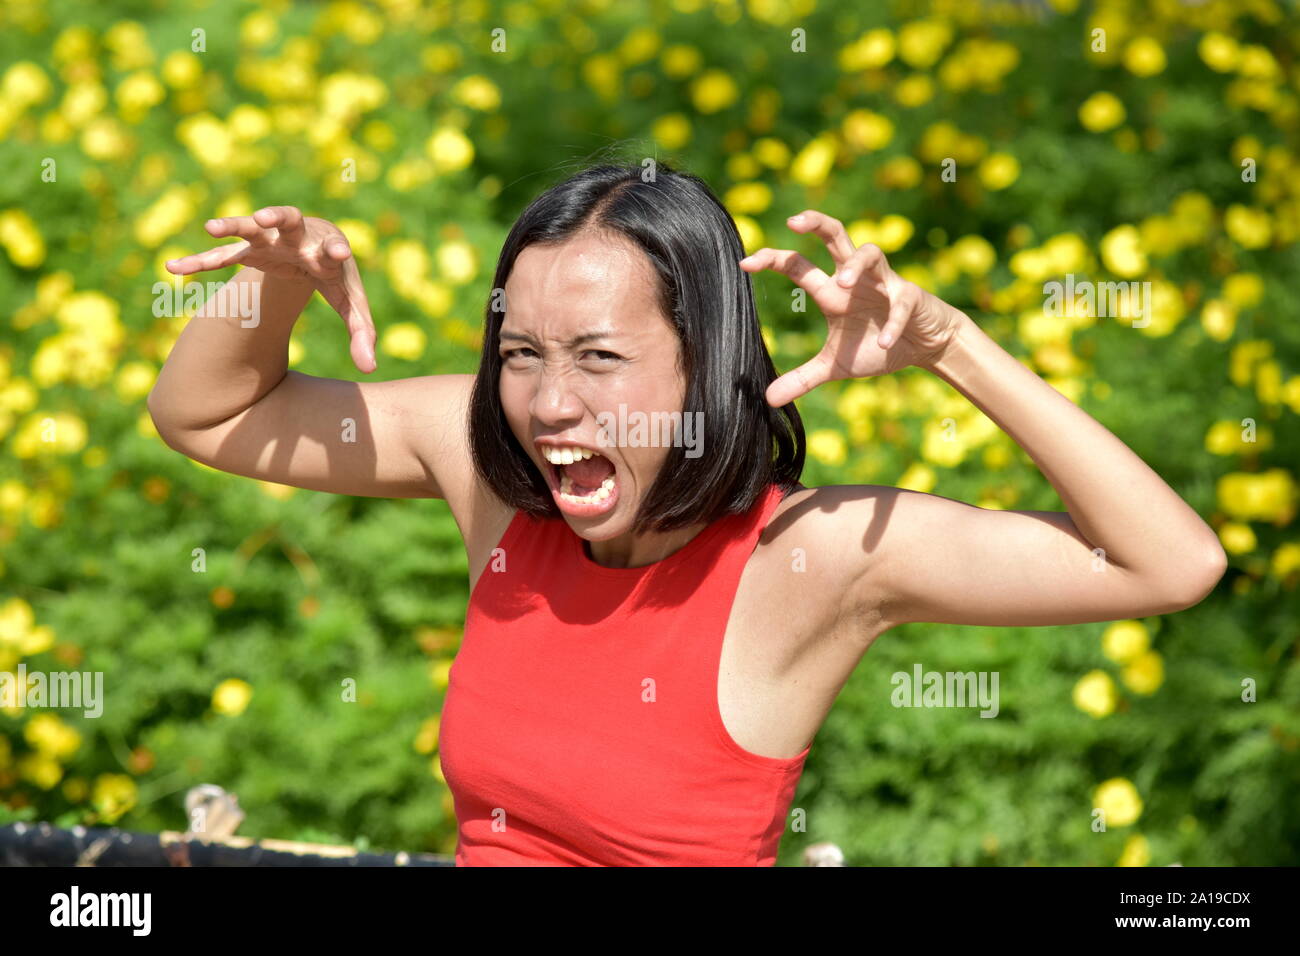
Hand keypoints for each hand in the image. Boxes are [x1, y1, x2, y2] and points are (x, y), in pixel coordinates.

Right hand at [165, 206, 376, 373]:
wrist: (315, 247)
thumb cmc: (336, 276)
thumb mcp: (351, 304)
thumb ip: (362, 334)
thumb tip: (370, 369)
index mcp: (326, 248)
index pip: (332, 246)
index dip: (335, 249)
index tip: (339, 252)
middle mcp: (297, 237)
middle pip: (287, 219)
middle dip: (277, 216)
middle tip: (266, 217)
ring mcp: (270, 241)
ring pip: (248, 228)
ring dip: (231, 225)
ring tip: (210, 227)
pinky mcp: (249, 250)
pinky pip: (220, 256)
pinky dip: (198, 261)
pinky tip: (172, 268)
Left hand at [740, 209, 966, 405]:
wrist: (925, 345)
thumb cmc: (876, 345)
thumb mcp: (835, 366)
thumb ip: (803, 379)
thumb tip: (769, 400)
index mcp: (831, 291)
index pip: (799, 266)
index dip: (773, 259)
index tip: (744, 262)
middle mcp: (854, 279)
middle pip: (835, 235)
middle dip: (816, 223)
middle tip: (793, 221)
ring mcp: (884, 284)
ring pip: (870, 254)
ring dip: (856, 265)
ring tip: (840, 282)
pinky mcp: (911, 298)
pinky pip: (901, 304)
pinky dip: (892, 322)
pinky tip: (884, 342)